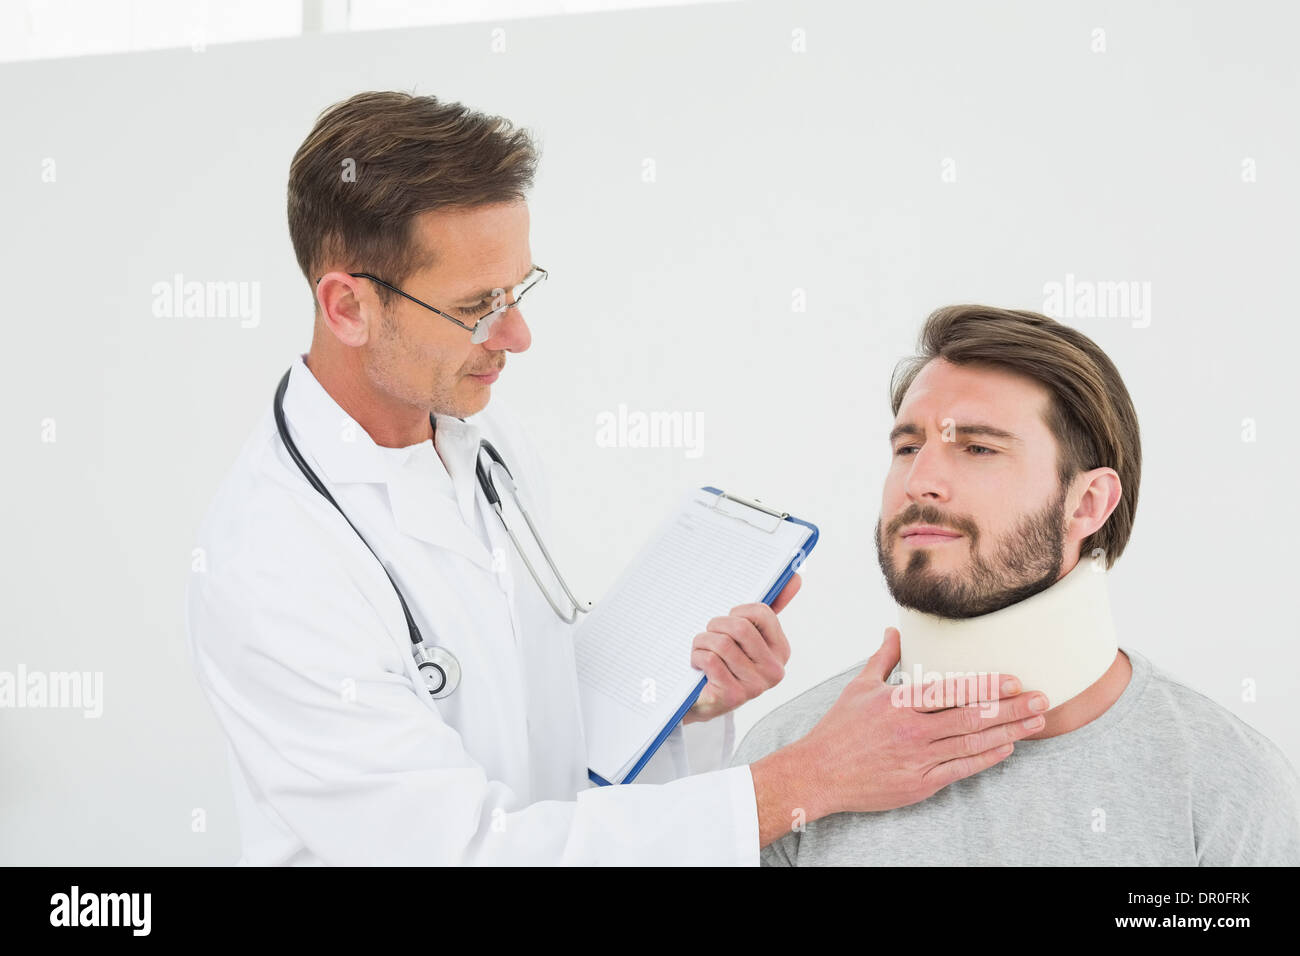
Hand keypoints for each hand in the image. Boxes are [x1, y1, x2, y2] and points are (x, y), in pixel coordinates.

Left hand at [682, 573, 800, 723]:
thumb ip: (770, 608)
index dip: (737, 612)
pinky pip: (710, 660)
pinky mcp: (733, 696)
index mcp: (781, 651)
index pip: (762, 613)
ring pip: (722, 643)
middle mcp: (774, 670)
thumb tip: (796, 577)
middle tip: (709, 633)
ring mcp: (755, 686)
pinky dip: (696, 656)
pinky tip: (697, 664)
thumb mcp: (748, 635)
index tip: (729, 620)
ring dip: (702, 641)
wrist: (704, 699)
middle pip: (739, 628)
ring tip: (701, 648)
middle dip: (716, 625)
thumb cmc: (726, 661)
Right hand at [751, 626, 1049, 845]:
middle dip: (1011, 708)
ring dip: (1009, 732)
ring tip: (1035, 723)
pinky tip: (1007, 749)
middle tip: (1041, 700)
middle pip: (971, 716)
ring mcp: (918, 758)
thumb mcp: (859, 687)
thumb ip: (883, 658)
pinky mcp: (920, 783)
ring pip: (973, 743)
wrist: (818, 773)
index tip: (1014, 680)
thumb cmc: (838, 730)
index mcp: (899, 702)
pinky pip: (962, 769)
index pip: (952, 690)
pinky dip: (987, 758)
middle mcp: (912, 730)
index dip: (986, 685)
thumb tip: (893, 630)